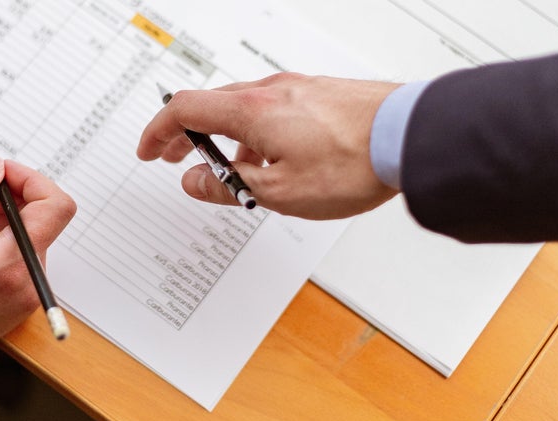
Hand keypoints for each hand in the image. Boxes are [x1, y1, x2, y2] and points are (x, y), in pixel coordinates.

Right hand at [137, 72, 400, 219]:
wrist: (409, 138)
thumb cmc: (351, 163)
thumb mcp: (278, 191)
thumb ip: (228, 187)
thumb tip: (194, 182)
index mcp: (251, 112)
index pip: (185, 110)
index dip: (159, 132)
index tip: (148, 151)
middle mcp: (271, 92)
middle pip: (211, 106)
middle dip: (186, 134)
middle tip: (173, 156)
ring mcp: (297, 90)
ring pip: (243, 109)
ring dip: (223, 137)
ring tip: (225, 168)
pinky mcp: (319, 97)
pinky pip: (272, 111)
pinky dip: (253, 132)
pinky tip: (269, 157)